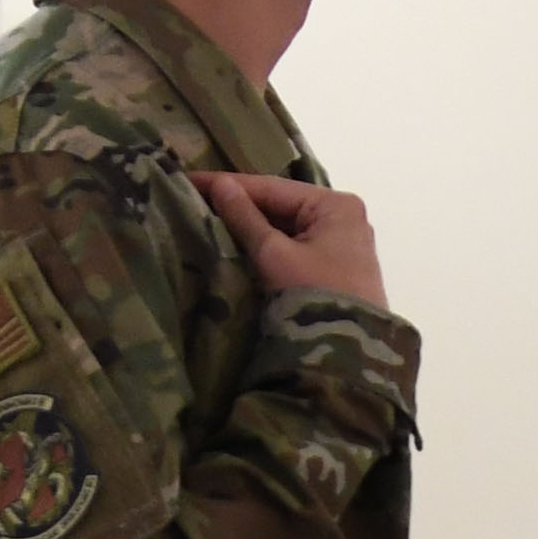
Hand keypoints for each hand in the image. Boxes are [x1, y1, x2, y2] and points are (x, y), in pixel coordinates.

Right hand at [197, 170, 384, 314]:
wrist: (349, 358)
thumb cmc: (313, 297)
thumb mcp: (274, 255)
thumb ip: (245, 218)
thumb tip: (219, 184)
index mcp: (335, 205)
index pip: (272, 188)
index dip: (228, 185)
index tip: (188, 180)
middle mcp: (344, 217)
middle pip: (281, 205)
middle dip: (239, 205)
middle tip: (193, 199)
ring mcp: (343, 244)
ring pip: (287, 227)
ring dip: (252, 226)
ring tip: (208, 217)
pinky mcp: (337, 269)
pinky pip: (295, 247)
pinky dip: (268, 245)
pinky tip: (239, 243)